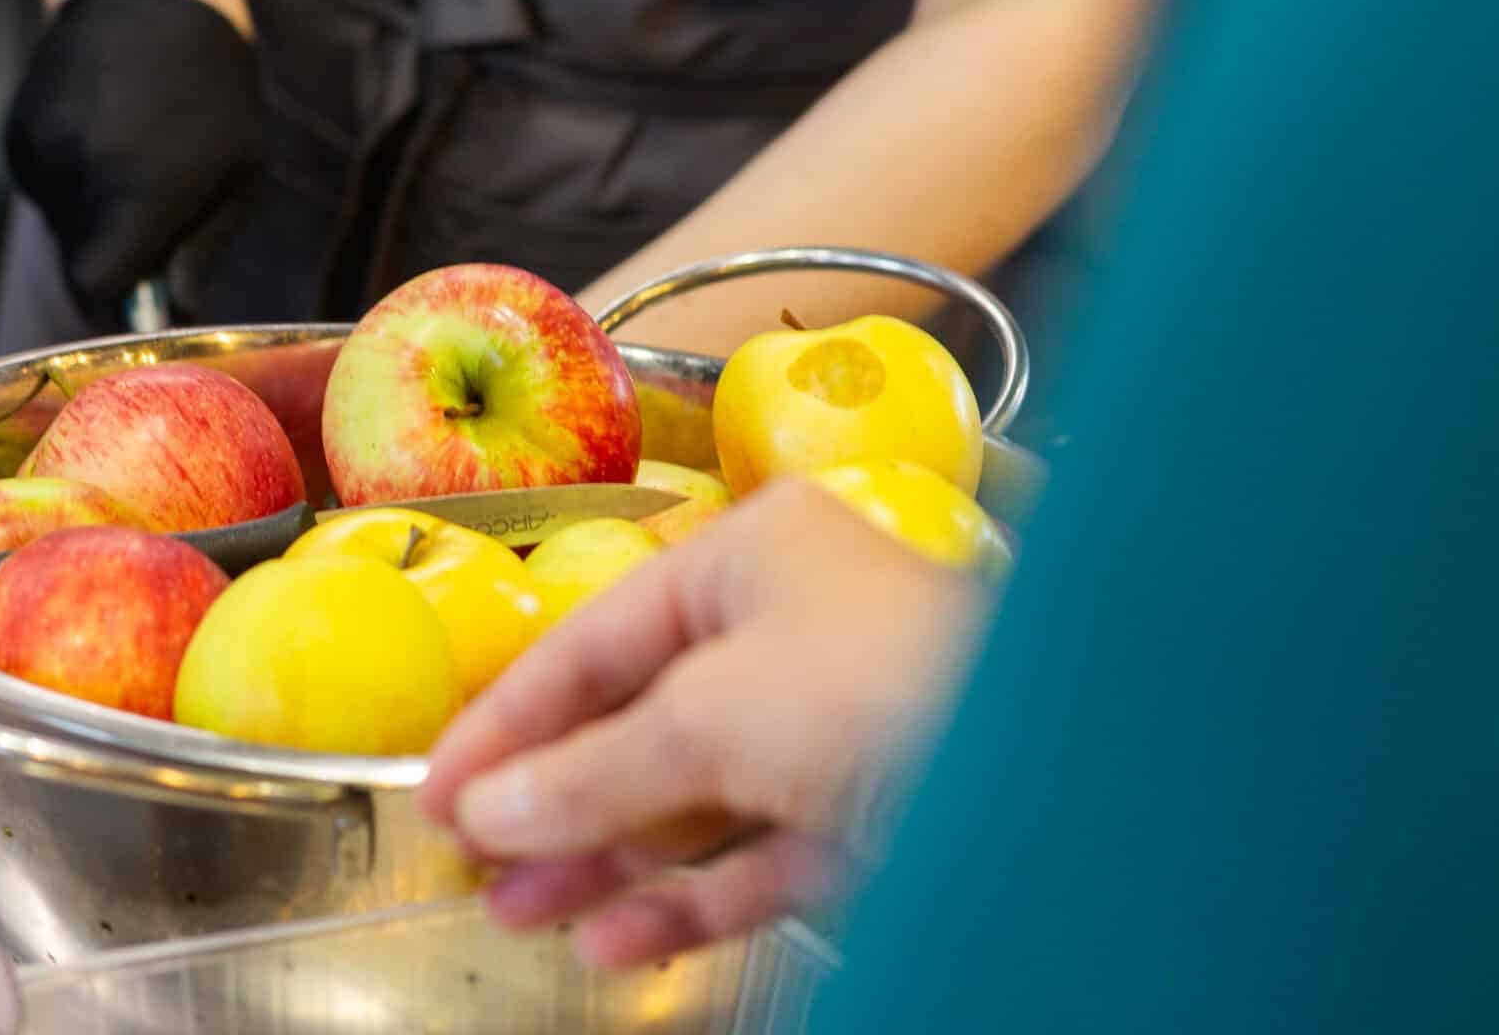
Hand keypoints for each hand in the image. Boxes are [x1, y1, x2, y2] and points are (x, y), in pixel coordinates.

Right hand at [4, 0, 262, 312]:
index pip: (95, 287)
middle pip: (77, 259)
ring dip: (91, 211)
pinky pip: (42, 186)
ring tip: (130, 152)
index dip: (114, 303)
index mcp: (140, 191)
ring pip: (59, 222)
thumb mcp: (240, 169)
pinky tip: (100, 131)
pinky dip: (69, 178)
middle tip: (151, 209)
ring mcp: (41, 149)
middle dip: (111, 252)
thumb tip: (177, 312)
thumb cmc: (214, 87)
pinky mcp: (16, 132)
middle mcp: (80, 173)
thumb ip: (203, 248)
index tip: (138, 297)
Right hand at [418, 480, 985, 968]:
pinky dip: (682, 900)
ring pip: (689, 800)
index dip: (510, 717)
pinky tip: (614, 940)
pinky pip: (750, 858)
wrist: (1061, 779)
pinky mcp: (867, 819)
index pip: (597, 637)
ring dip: (603, 859)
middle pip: (638, 721)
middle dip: (551, 799)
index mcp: (751, 558)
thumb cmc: (878, 691)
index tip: (436, 789)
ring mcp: (829, 731)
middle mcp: (787, 632)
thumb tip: (485, 812)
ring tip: (520, 916)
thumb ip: (592, 771)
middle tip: (470, 865)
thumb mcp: (711, 719)